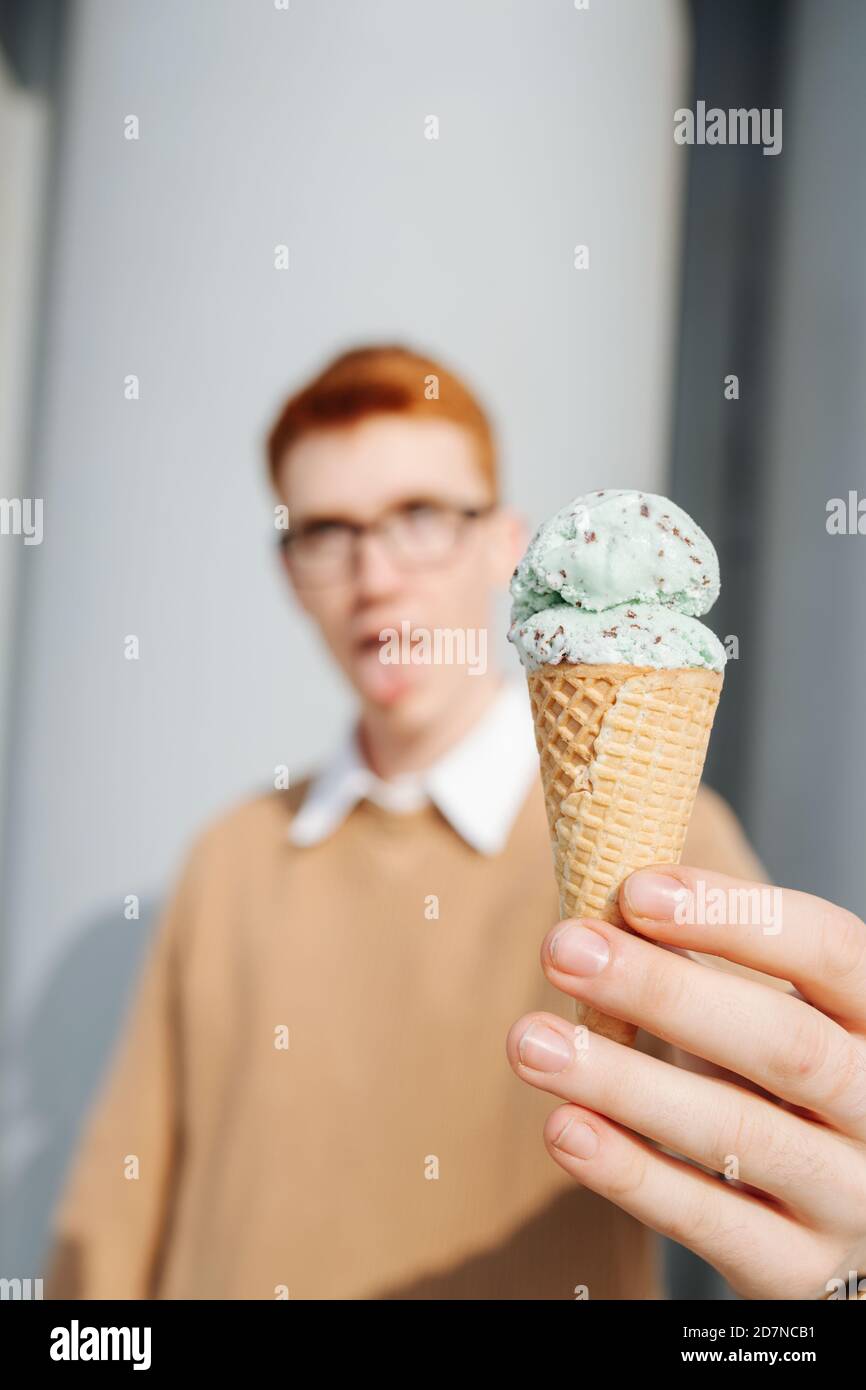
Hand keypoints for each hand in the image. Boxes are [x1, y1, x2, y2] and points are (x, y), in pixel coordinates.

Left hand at [506, 866, 865, 1299]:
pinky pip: (710, 1221)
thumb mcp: (775, 1014)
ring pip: (739, 1131)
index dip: (737, 917)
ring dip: (625, 1081)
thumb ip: (706, 963)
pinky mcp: (800, 1271)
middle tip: (564, 949)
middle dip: (665, 990)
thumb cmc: (787, 1086)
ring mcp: (848, 1195)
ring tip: (532, 1041)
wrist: (839, 1215)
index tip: (636, 890)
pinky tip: (565, 1129)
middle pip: (786, 1043)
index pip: (832, 950)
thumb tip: (603, 905)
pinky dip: (631, 1173)